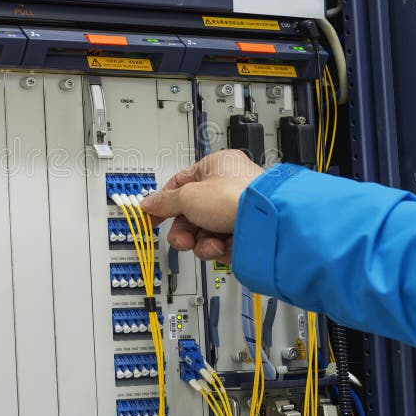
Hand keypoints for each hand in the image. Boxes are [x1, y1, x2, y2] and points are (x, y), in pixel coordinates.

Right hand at [141, 150, 263, 263]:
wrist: (267, 224)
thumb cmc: (237, 197)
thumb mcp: (189, 196)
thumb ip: (165, 202)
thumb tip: (148, 204)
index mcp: (216, 166)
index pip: (180, 183)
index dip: (164, 202)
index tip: (152, 217)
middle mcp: (228, 187)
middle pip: (192, 213)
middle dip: (185, 231)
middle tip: (182, 240)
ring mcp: (237, 210)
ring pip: (205, 232)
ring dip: (202, 242)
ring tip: (210, 244)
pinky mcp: (245, 232)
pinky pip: (221, 243)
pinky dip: (219, 249)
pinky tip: (223, 247)